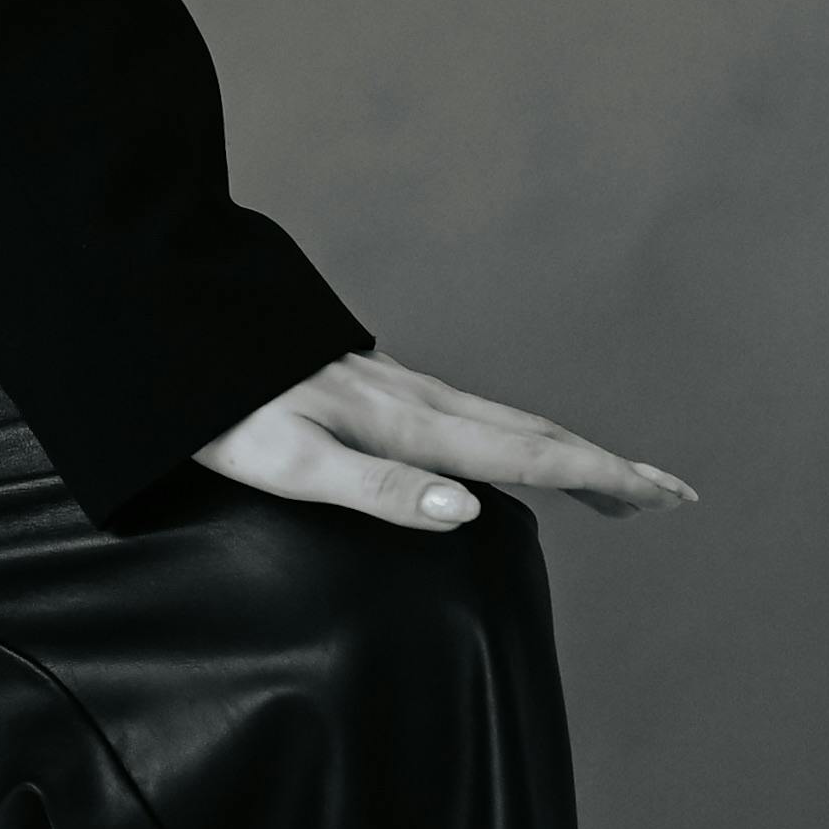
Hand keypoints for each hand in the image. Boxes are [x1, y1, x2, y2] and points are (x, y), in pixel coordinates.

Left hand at [193, 347, 694, 536]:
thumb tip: (471, 508)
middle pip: (529, 432)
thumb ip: (379, 488)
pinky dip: (509, 434)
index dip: (600, 477)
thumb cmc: (215, 407)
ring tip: (602, 479)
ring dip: (560, 450)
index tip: (665, 494)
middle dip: (602, 465)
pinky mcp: (365, 381)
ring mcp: (390, 384)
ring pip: (498, 418)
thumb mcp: (288, 461)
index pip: (526, 453)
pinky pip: (464, 412)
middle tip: (667, 495)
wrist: (160, 320)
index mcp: (406, 423)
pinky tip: (497, 447)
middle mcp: (410, 398)